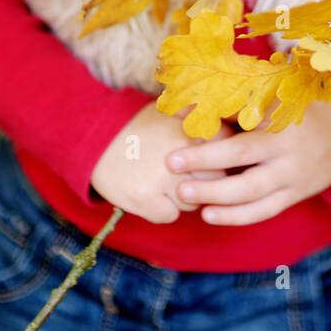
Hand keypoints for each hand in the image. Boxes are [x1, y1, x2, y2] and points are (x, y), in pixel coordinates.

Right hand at [90, 102, 233, 222]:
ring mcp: (163, 178)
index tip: (211, 160)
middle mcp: (181, 152)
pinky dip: (163, 210)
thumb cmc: (140, 127)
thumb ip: (204, 124)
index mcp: (191, 128)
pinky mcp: (145, 199)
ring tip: (164, 182)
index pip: (228, 152)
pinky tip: (150, 194)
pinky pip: (171, 216)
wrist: (94, 137)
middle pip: (216, 180)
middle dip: (205, 180)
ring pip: (195, 201)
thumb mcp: (173, 114)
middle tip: (186, 174)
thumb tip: (236, 141)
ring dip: (184, 197)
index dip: (220, 159)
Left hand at [164, 101, 330, 225]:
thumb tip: (189, 102)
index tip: (177, 124)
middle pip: (243, 156)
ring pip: (251, 191)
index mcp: (281, 117)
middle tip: (171, 162)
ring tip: (184, 193)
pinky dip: (235, 216)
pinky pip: (263, 210)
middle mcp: (287, 147)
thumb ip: (238, 101)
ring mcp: (292, 175)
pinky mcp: (294, 195)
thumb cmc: (301, 110)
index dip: (210, 123)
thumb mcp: (276, 96)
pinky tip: (209, 214)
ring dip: (216, 194)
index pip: (241, 118)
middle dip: (206, 161)